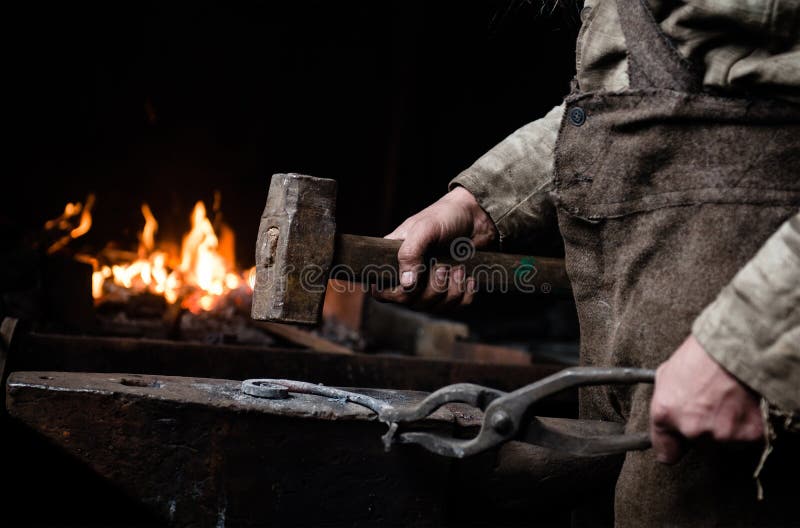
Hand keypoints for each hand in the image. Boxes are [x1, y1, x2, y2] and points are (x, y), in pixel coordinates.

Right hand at [372, 186, 497, 309]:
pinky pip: (456, 307)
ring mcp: (431, 285)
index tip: (408, 285)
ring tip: (459, 268)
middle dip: (431, 289)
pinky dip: (465, 294)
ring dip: (451, 291)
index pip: (381, 291)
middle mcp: (411, 276)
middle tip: (443, 267)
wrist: (477, 216)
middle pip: (411, 303)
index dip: (391, 294)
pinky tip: (468, 276)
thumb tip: (406, 284)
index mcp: (395, 260)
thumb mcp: (424, 228)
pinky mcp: (452, 290)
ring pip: (434, 308)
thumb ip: (410, 253)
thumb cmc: (445, 216)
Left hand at [649, 335, 763, 463]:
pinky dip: (750, 424)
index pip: (666, 453)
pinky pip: (750, 437)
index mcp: (665, 414)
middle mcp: (691, 429)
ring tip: (730, 399)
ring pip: (725, 441)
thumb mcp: (667, 373)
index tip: (678, 443)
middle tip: (713, 403)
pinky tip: (747, 403)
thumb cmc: (702, 353)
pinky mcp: (751, 435)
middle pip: (698, 443)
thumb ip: (666, 401)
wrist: (739, 344)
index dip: (673, 446)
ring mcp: (722, 434)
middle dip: (704, 428)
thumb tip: (667, 414)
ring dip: (728, 426)